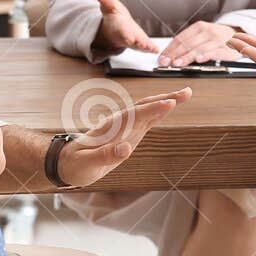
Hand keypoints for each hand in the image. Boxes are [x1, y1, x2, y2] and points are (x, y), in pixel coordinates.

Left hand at [56, 87, 192, 187]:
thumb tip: (126, 149)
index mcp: (112, 128)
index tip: (171, 103)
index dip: (153, 109)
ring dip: (166, 101)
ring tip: (184, 95)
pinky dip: (159, 112)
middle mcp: (121, 123)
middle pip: (146, 106)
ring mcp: (125, 127)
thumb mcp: (87, 164)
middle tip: (187, 91)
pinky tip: (168, 108)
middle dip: (166, 99)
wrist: (67, 162)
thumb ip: (105, 156)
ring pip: (148, 110)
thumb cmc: (76, 164)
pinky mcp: (127, 133)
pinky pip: (146, 119)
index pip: (137, 115)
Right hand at [93, 0, 158, 53]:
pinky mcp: (142, 43)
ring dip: (146, 47)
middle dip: (137, 44)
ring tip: (152, 49)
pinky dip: (151, 49)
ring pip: (140, 46)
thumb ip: (105, 0)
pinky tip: (156, 50)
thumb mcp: (109, 6)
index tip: (130, 39)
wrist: (115, 28)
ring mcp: (134, 41)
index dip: (126, 34)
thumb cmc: (113, 17)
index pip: (122, 31)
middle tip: (143, 46)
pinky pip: (146, 47)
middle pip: (132, 42)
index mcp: (118, 27)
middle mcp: (126, 37)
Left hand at [158, 21, 239, 66]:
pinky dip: (206, 55)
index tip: (161, 58)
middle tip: (165, 62)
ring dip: (186, 56)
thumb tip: (171, 55)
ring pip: (198, 48)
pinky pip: (214, 52)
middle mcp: (207, 31)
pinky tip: (199, 59)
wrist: (241, 34)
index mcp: (198, 27)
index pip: (180, 38)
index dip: (169, 49)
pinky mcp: (226, 47)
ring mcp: (216, 39)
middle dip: (174, 54)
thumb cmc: (219, 38)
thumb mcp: (203, 35)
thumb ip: (189, 43)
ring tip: (177, 63)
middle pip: (187, 43)